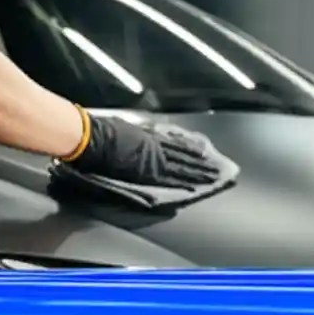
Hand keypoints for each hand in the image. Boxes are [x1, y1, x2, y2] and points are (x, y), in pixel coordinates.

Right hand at [66, 115, 221, 186]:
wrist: (96, 138)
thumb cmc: (105, 130)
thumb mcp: (128, 128)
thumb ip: (140, 134)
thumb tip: (146, 134)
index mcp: (152, 138)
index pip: (177, 146)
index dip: (192, 151)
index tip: (205, 154)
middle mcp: (157, 149)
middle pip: (185, 158)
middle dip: (202, 165)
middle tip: (217, 170)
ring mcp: (155, 160)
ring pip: (183, 168)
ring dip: (199, 174)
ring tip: (213, 178)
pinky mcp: (149, 172)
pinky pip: (170, 179)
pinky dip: (184, 182)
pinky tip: (196, 187)